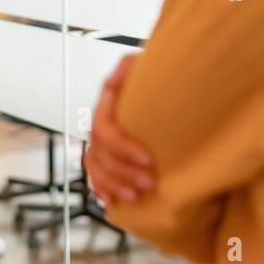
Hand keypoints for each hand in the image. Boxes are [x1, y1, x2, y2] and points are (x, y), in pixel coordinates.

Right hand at [83, 54, 154, 205]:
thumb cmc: (156, 77)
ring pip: (95, 168)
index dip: (122, 148)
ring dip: (114, 184)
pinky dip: (102, 188)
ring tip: (137, 195)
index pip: (103, 130)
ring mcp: (102, 142)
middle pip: (99, 154)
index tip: (147, 159)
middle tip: (149, 182)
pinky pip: (95, 175)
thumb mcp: (144, 64)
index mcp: (106, 105)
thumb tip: (113, 78)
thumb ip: (128, 66)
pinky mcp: (108, 155)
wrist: (168, 86)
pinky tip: (112, 199)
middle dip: (123, 172)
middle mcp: (101, 125)